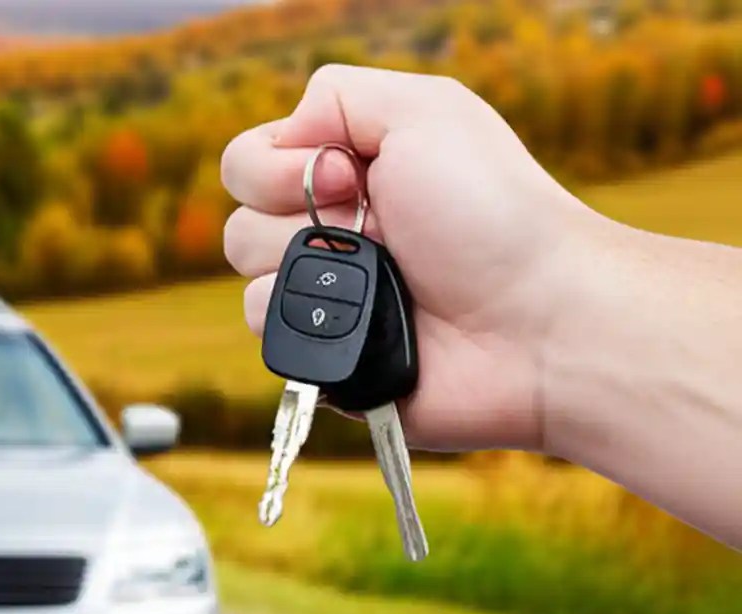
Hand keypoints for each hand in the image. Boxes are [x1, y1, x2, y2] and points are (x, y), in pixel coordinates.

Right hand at [221, 64, 599, 451]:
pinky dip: (310, 326)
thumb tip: (285, 133)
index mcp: (345, 171)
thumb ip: (339, 94)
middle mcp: (329, 231)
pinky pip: (268, 336)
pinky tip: (369, 322)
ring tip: (382, 279)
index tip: (353, 176)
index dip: (281, 167)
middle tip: (378, 228)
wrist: (539, 320)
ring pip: (245, 278)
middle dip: (299, 220)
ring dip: (305, 272)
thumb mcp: (427, 110)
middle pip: (238, 219)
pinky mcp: (327, 355)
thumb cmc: (496, 214)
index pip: (250, 159)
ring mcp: (326, 295)